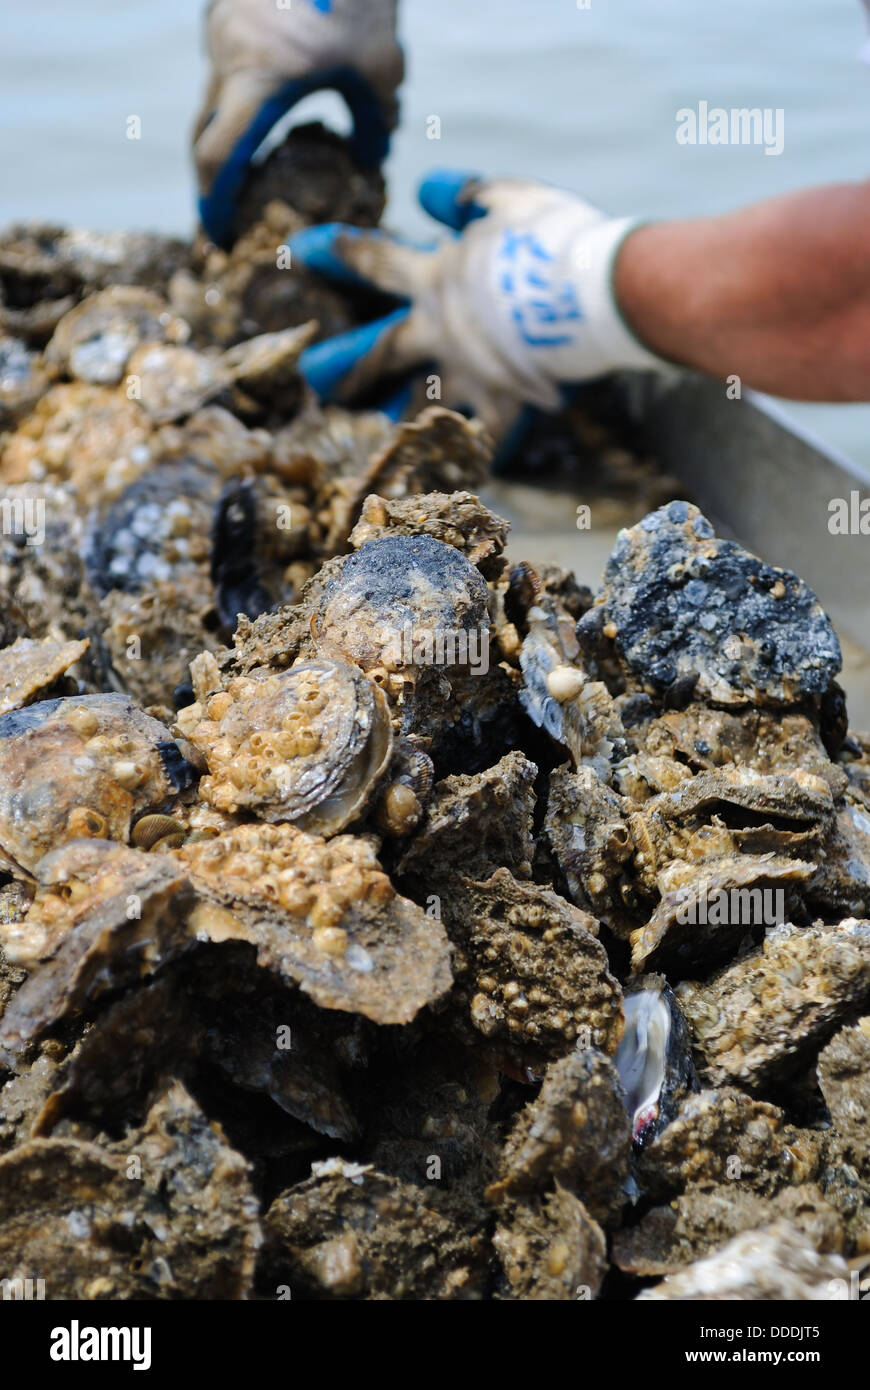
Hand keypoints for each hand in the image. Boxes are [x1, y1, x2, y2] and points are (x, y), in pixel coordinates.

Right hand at [194, 0, 402, 246]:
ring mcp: (222, 31)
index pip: (217, 160)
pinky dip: (240, 100)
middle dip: (215, 181)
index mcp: (257, 82)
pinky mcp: (228, 9)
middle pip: (207, 136)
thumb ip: (375, 120)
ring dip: (231, 138)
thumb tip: (373, 156)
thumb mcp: (380, 65)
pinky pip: (228, 68)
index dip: (214, 204)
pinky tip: (271, 108)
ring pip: (217, 100)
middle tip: (230, 218)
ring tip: (256, 171)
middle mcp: (227, 59)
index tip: (220, 235)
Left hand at [288, 171, 665, 437]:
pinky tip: (468, 468)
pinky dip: (477, 452)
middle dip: (347, 360)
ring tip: (377, 427)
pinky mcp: (503, 403)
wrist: (587, 296)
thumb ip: (466, 195)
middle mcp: (440, 332)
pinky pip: (485, 438)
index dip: (344, 253)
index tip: (305, 249)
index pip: (379, 262)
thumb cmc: (547, 239)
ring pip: (421, 402)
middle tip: (311, 373)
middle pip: (383, 350)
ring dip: (398, 413)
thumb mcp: (507, 199)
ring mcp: (467, 374)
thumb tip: (428, 192)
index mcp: (435, 278)